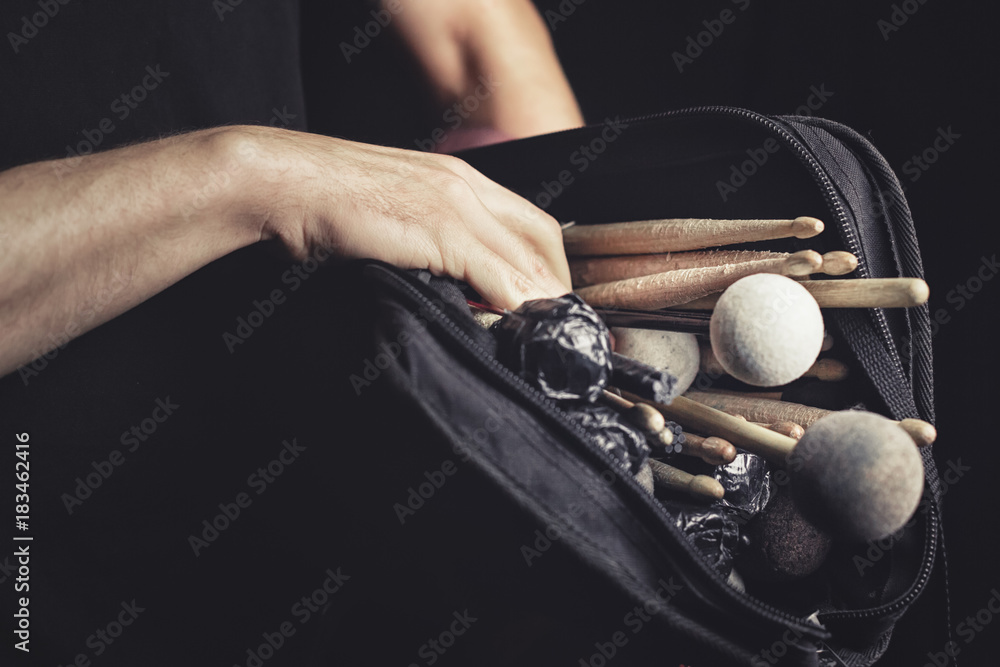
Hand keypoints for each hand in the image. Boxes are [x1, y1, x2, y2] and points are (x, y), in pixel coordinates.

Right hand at [243, 126, 571, 308]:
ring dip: (540, 301)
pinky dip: (514, 304)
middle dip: (556, 283)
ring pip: (525, 258)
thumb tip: (451, 283)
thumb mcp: (390, 214)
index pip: (528, 222)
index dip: (547, 265)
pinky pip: (495, 274)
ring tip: (539, 337)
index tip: (548, 301)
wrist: (278, 182)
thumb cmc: (320, 201)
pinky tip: (513, 329)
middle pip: (540, 237)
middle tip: (552, 325)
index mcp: (455, 177)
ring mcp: (453, 203)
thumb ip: (427, 242)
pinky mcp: (437, 227)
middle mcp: (464, 183)